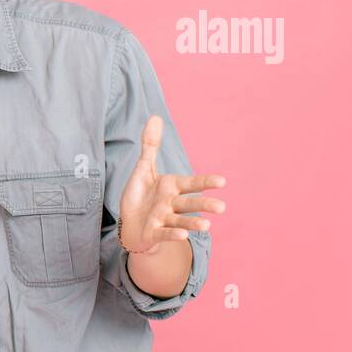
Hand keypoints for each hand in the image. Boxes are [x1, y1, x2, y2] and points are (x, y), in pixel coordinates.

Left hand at [119, 115, 226, 253]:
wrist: (129, 224)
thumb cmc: (140, 196)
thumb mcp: (143, 169)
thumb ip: (150, 146)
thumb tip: (155, 117)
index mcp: (171, 187)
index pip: (191, 183)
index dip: (205, 182)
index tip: (222, 181)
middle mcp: (170, 204)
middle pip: (189, 204)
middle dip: (204, 205)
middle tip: (221, 208)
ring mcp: (163, 220)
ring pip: (180, 220)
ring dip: (192, 223)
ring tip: (206, 226)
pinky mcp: (153, 233)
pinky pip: (163, 234)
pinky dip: (172, 234)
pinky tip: (182, 235)